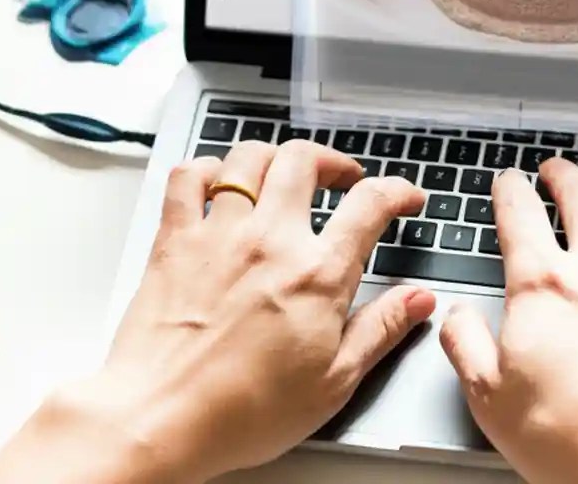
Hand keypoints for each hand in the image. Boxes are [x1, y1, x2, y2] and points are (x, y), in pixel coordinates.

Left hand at [0, 141, 435, 482]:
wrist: (158, 421)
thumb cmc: (240, 412)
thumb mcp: (333, 382)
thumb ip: (381, 330)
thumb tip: (419, 300)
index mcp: (317, 275)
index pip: (370, 205)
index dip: (398, 191)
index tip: (405, 197)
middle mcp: (269, 241)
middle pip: (305, 161)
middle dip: (332, 161)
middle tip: (343, 177)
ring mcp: (218, 235)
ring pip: (249, 158)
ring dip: (274, 156)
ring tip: (285, 171)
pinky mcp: (173, 242)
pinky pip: (187, 178)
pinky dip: (206, 168)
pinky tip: (216, 180)